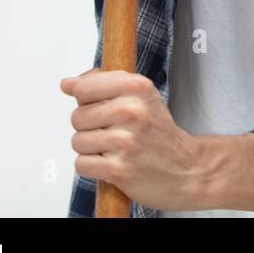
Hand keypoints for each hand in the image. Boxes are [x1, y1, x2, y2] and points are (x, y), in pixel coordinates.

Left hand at [60, 69, 207, 211]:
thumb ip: (103, 84)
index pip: (83, 88)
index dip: (86, 100)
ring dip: (91, 149)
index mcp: (137, 88)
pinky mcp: (118, 169)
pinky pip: (81, 164)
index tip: (100, 106)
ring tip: (115, 148)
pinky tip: (112, 163)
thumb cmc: (158, 132)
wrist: (186, 168)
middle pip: (76, 117)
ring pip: (77, 141)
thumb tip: (67, 84)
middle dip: (89, 127)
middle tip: (114, 131)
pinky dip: (93, 167)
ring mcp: (125, 141)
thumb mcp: (140, 96)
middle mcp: (132, 111)